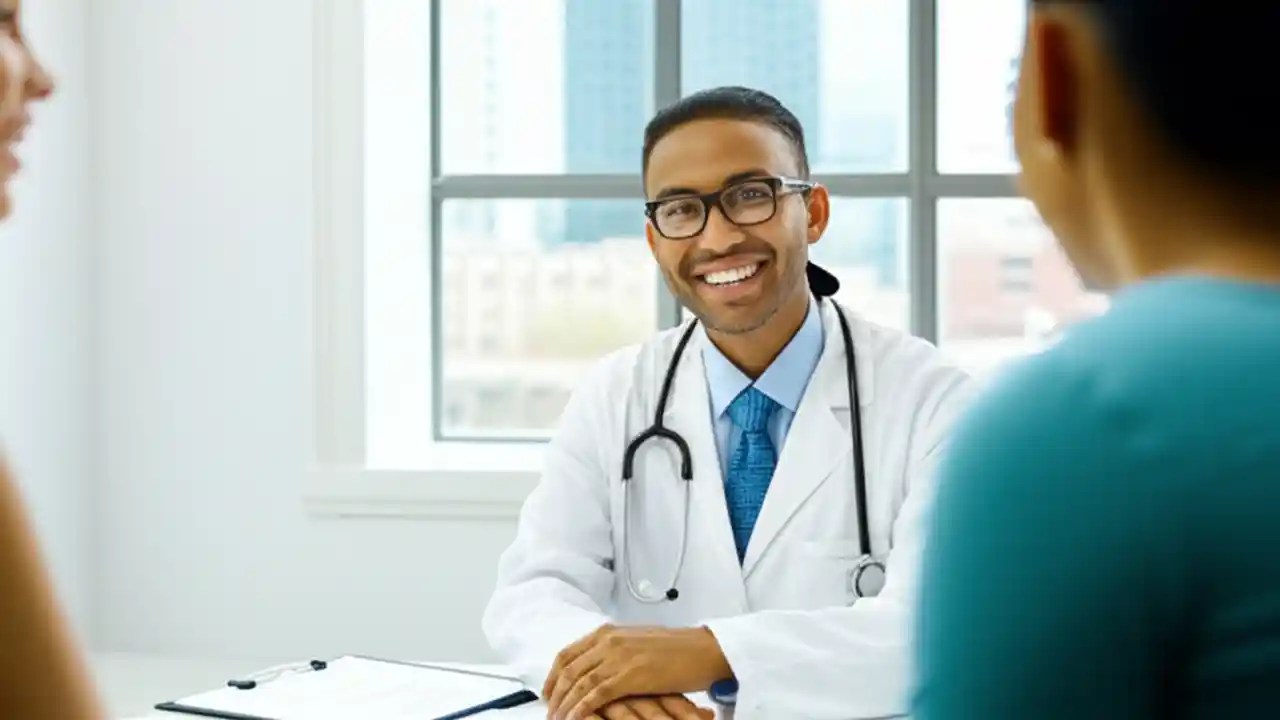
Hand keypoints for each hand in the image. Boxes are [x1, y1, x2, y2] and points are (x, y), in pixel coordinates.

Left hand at [544, 625, 731, 719]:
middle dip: (554, 694)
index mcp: (608, 631)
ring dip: (564, 705)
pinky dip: (581, 709)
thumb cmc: (677, 649)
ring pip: (578, 684)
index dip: (552, 676)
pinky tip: (575, 719)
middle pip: (568, 670)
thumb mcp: (637, 642)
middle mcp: (608, 640)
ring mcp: (617, 657)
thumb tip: (596, 665)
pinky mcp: (629, 675)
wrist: (703, 649)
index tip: (546, 693)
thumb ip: (614, 650)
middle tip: (550, 712)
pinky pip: (595, 695)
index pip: (568, 654)